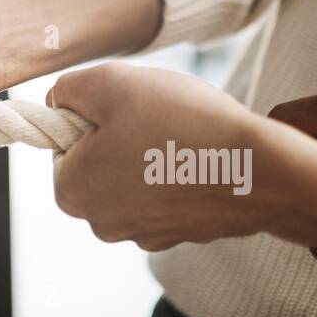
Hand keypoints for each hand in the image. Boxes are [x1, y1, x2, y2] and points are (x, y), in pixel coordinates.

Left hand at [50, 62, 270, 249]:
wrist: (260, 170)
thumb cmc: (180, 123)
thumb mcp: (109, 82)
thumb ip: (68, 88)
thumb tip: (56, 100)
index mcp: (71, 193)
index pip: (63, 142)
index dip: (91, 115)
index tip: (123, 108)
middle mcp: (102, 224)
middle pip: (97, 160)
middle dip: (119, 134)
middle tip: (154, 117)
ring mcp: (144, 234)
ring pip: (133, 174)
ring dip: (151, 151)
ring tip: (182, 136)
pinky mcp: (181, 234)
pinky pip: (167, 191)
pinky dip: (179, 172)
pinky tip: (200, 157)